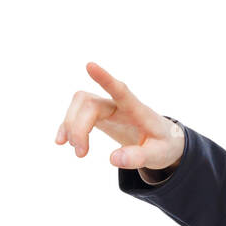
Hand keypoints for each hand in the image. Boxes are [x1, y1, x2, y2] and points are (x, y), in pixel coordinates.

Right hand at [54, 62, 183, 170]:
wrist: (163, 141)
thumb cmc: (163, 145)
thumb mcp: (158, 155)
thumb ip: (139, 157)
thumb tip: (113, 159)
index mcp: (137, 110)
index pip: (120, 90)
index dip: (105, 79)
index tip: (89, 65)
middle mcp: (118, 104)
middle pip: (90, 103)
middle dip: (78, 126)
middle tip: (81, 154)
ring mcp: (107, 108)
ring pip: (80, 104)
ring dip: (71, 125)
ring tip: (77, 151)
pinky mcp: (100, 116)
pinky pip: (77, 113)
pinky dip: (67, 126)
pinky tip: (61, 142)